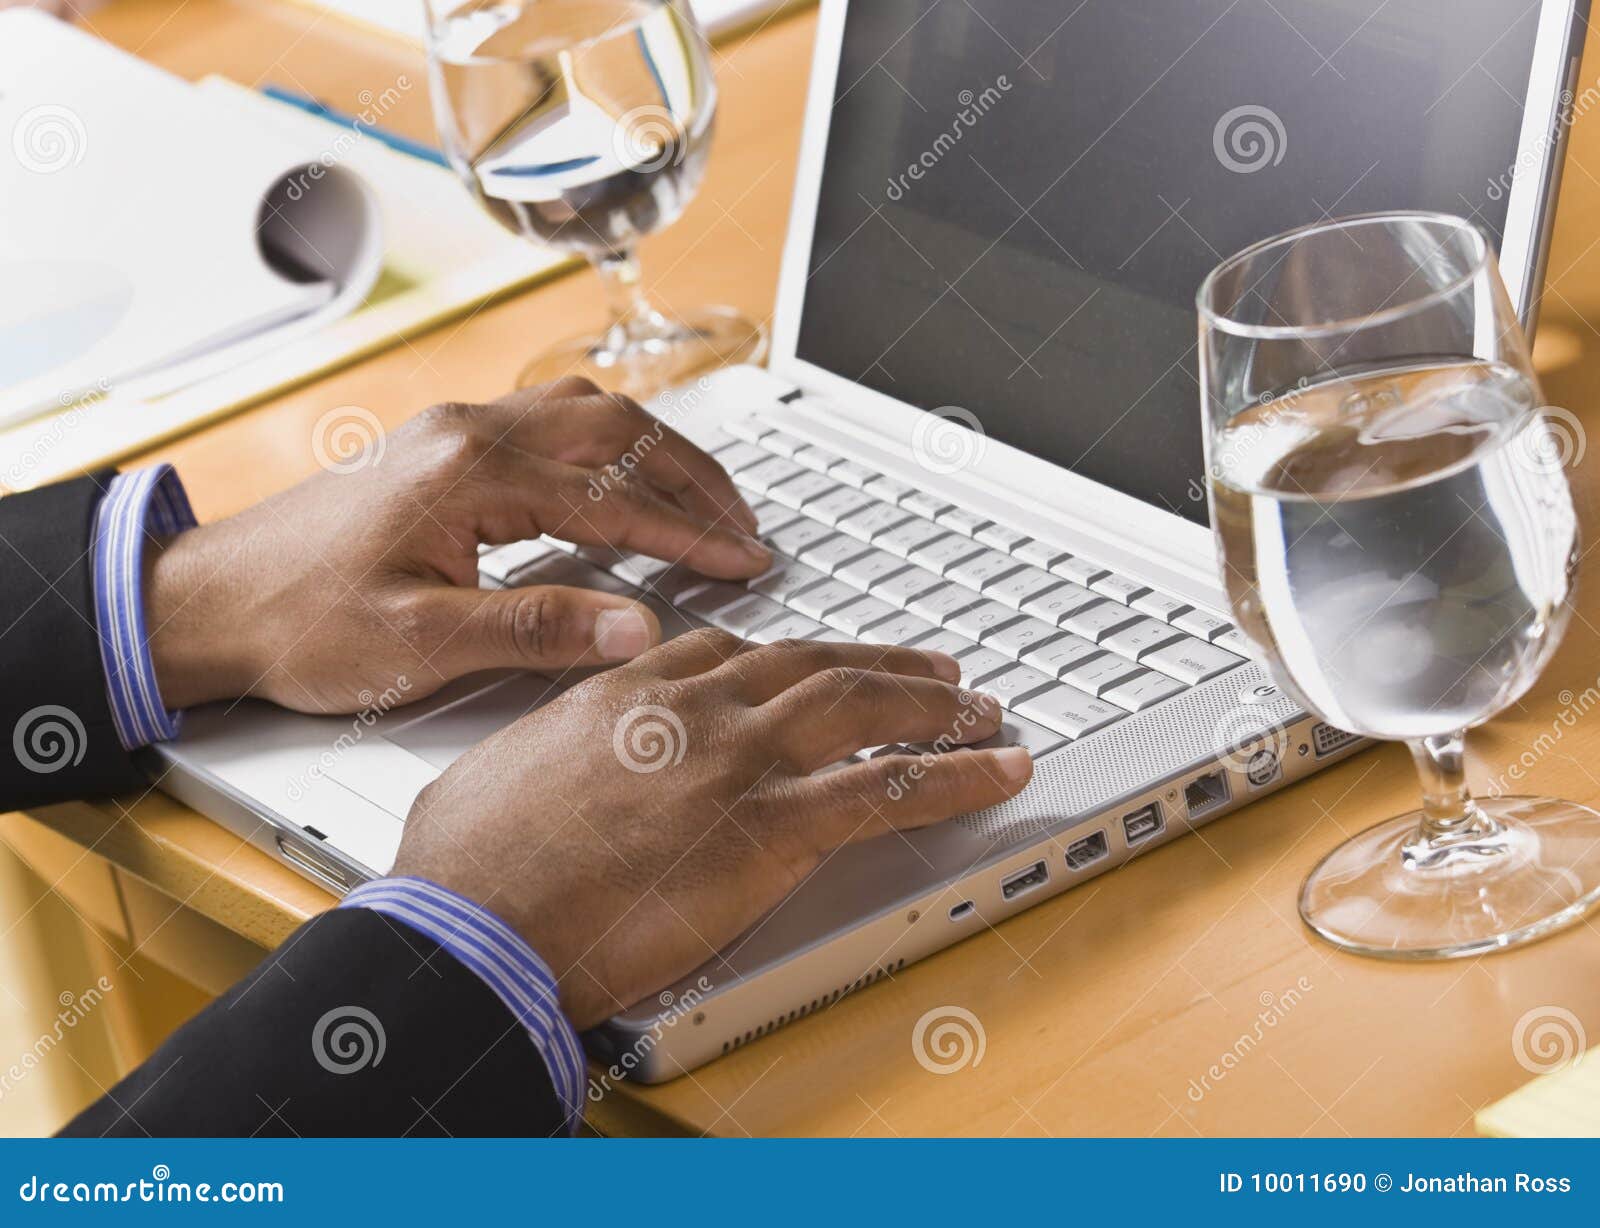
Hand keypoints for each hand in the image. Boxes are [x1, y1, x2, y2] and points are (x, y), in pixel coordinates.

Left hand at [145, 379, 770, 712]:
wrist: (214, 600)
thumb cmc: (301, 622)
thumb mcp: (424, 644)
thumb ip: (539, 630)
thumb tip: (638, 628)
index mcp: (471, 473)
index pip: (615, 497)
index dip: (690, 534)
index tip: (743, 562)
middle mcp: (468, 433)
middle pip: (616, 427)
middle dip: (692, 475)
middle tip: (744, 525)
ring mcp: (454, 432)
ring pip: (585, 412)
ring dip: (653, 450)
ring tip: (701, 498)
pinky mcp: (443, 448)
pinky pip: (550, 422)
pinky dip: (608, 447)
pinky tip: (621, 479)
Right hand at [389, 630, 1034, 1028]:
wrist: (476, 922)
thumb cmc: (470, 870)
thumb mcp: (498, 778)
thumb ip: (548, 758)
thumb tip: (547, 773)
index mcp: (628, 691)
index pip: (734, 656)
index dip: (794, 659)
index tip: (823, 663)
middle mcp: (694, 709)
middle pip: (814, 667)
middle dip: (883, 667)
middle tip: (930, 672)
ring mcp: (738, 761)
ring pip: (865, 710)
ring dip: (935, 706)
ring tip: (980, 708)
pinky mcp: (771, 828)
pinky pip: (890, 790)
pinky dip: (959, 776)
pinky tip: (1000, 771)